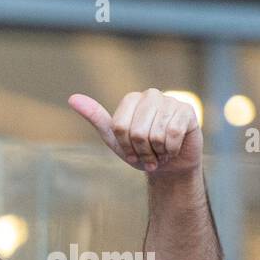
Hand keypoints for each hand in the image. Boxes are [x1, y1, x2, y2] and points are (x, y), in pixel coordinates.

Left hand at [68, 88, 201, 175]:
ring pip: (155, 135)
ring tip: (160, 152)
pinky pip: (172, 135)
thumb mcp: (114, 137)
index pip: (119, 127)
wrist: (169, 165)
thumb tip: (72, 98)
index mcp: (132, 99)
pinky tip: (172, 149)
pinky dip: (170, 149)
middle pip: (137, 132)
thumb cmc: (140, 151)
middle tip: (147, 155)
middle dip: (141, 151)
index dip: (124, 146)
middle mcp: (151, 95)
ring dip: (156, 152)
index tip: (130, 151)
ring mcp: (171, 101)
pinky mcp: (187, 111)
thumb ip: (95, 118)